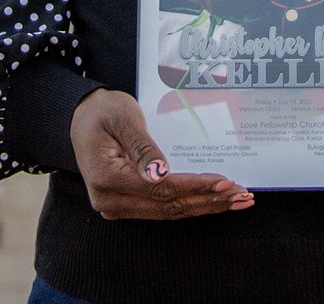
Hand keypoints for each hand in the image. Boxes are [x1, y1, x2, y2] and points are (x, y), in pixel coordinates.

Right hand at [70, 88, 254, 220]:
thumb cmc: (102, 111)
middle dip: (209, 201)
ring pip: (169, 212)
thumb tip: (162, 174)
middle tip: (243, 196)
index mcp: (107, 178)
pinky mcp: (127, 205)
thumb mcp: (123, 118)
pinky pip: (163, 208)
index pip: (161, 189)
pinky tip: (213, 200)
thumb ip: (143, 147)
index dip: (196, 187)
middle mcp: (110, 201)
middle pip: (169, 206)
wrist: (80, 117)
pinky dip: (190, 204)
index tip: (226, 181)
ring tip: (237, 201)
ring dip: (205, 207)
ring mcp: (117, 207)